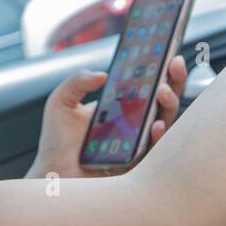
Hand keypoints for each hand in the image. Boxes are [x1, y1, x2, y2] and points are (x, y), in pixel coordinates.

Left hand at [25, 56, 188, 178]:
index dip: (159, 68)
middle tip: (174, 64)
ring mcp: (138, 143)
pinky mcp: (137, 165)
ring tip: (163, 91)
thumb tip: (102, 74)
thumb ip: (77, 82)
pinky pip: (155, 150)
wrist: (51, 175)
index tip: (166, 51)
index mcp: (120, 107)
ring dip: (169, 104)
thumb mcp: (60, 102)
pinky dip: (158, 136)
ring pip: (165, 121)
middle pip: (163, 100)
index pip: (146, 84)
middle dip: (174, 80)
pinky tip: (155, 125)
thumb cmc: (56, 142)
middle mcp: (134, 124)